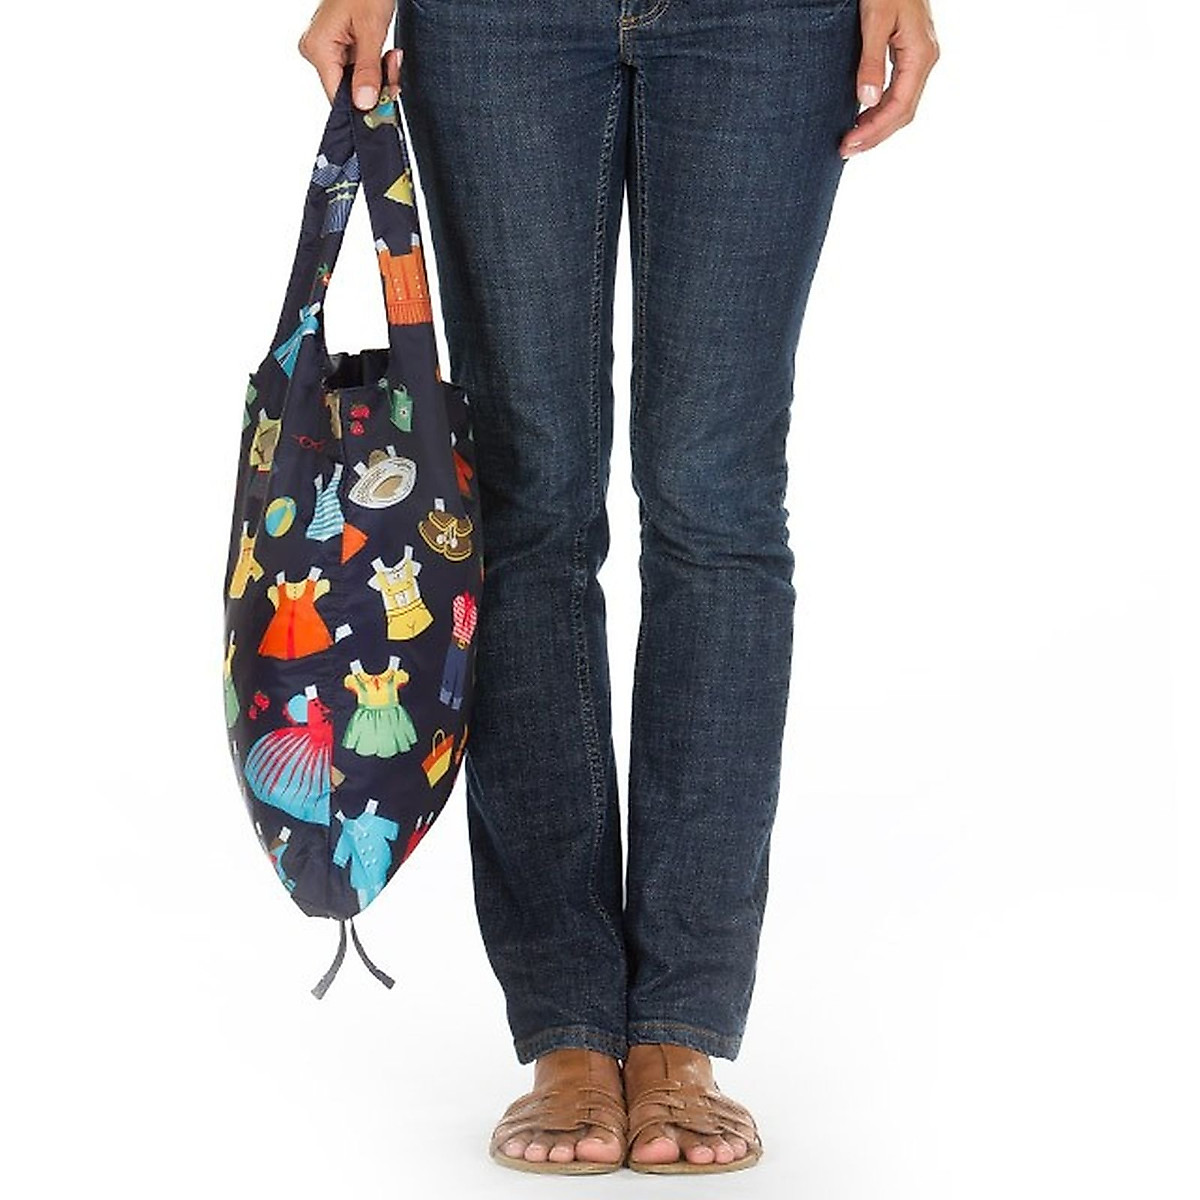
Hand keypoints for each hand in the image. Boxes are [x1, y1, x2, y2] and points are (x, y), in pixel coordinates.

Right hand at [298, 0, 402, 108]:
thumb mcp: (372, 31)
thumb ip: (368, 71)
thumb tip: (363, 104)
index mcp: (318, 48)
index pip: (337, 97)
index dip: (362, 108)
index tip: (385, 110)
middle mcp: (318, 51)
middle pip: (348, 90)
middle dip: (376, 87)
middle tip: (394, 73)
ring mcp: (328, 49)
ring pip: (357, 81)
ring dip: (380, 76)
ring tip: (392, 57)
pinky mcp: (340, 46)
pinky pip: (358, 68)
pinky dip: (376, 66)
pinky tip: (386, 53)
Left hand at [840, 0, 939, 158]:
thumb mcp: (874, 20)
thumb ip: (871, 61)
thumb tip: (868, 101)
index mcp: (921, 55)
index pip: (900, 107)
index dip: (874, 131)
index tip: (850, 144)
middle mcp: (925, 60)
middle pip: (903, 113)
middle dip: (875, 135)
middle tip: (846, 151)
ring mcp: (919, 57)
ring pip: (902, 105)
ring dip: (877, 127)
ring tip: (852, 142)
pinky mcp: (909, 54)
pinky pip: (899, 92)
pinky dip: (881, 110)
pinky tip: (863, 117)